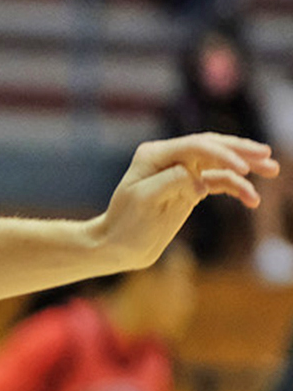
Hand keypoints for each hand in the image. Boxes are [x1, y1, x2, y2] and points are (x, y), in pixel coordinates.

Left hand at [94, 134, 279, 268]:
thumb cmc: (125, 222)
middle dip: (241, 151)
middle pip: (212, 147)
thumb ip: (172, 182)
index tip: (243, 170)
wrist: (118, 244)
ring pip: (219, 164)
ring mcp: (182, 172)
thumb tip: (201, 180)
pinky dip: (236, 188)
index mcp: (155, 154)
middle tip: (267, 156)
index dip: (222, 154)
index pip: (195, 146)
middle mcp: (169, 158)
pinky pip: (218, 183)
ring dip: (245, 168)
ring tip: (272, 170)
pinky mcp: (190, 189)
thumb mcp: (144, 199)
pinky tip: (252, 199)